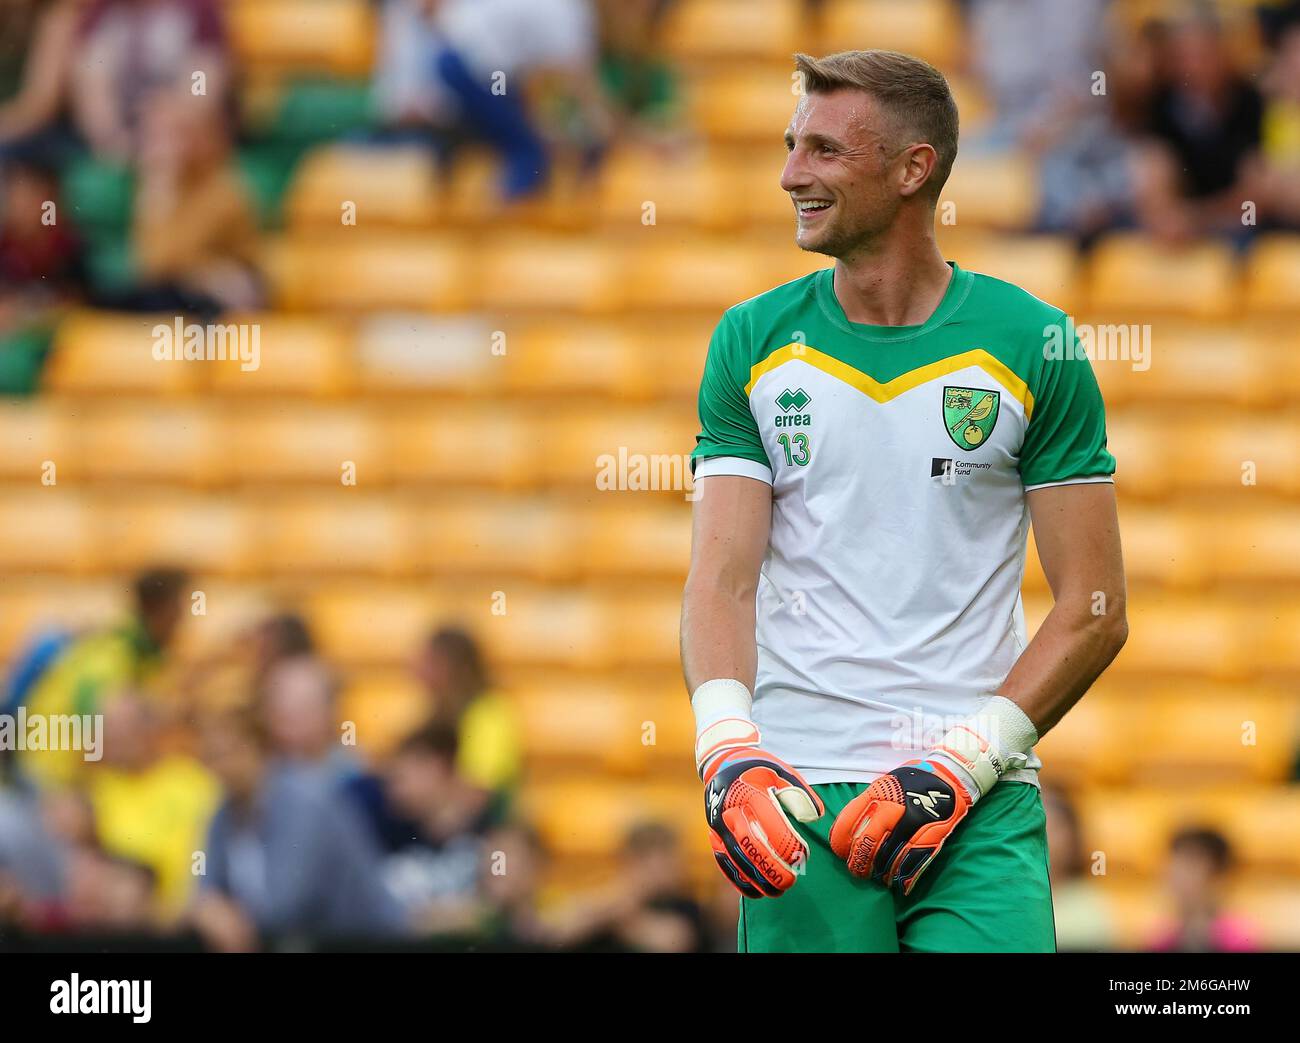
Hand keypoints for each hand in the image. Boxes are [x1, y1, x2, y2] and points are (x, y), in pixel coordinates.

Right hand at [703, 747, 823, 897]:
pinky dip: (738, 880)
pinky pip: (724, 862)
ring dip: (757, 878)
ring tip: (777, 891)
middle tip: (790, 882)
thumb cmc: (759, 771)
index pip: (771, 825)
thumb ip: (800, 793)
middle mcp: (731, 810)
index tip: (803, 856)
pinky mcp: (713, 836)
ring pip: (737, 858)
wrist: (723, 765)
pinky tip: (756, 892)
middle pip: (751, 846)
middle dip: (771, 868)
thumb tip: (816, 816)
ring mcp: (719, 825)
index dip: (788, 845)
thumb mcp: (781, 772)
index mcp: (751, 793)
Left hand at [829, 760, 971, 894]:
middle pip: (866, 844)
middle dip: (859, 864)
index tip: (841, 853)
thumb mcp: (883, 784)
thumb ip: (867, 805)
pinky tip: (898, 881)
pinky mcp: (931, 834)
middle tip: (858, 872)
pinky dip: (903, 876)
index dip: (840, 843)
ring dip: (879, 872)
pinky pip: (912, 861)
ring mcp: (912, 823)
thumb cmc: (911, 782)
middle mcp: (892, 809)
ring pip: (887, 857)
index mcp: (877, 794)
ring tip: (877, 877)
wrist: (949, 777)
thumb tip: (849, 830)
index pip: (848, 822)